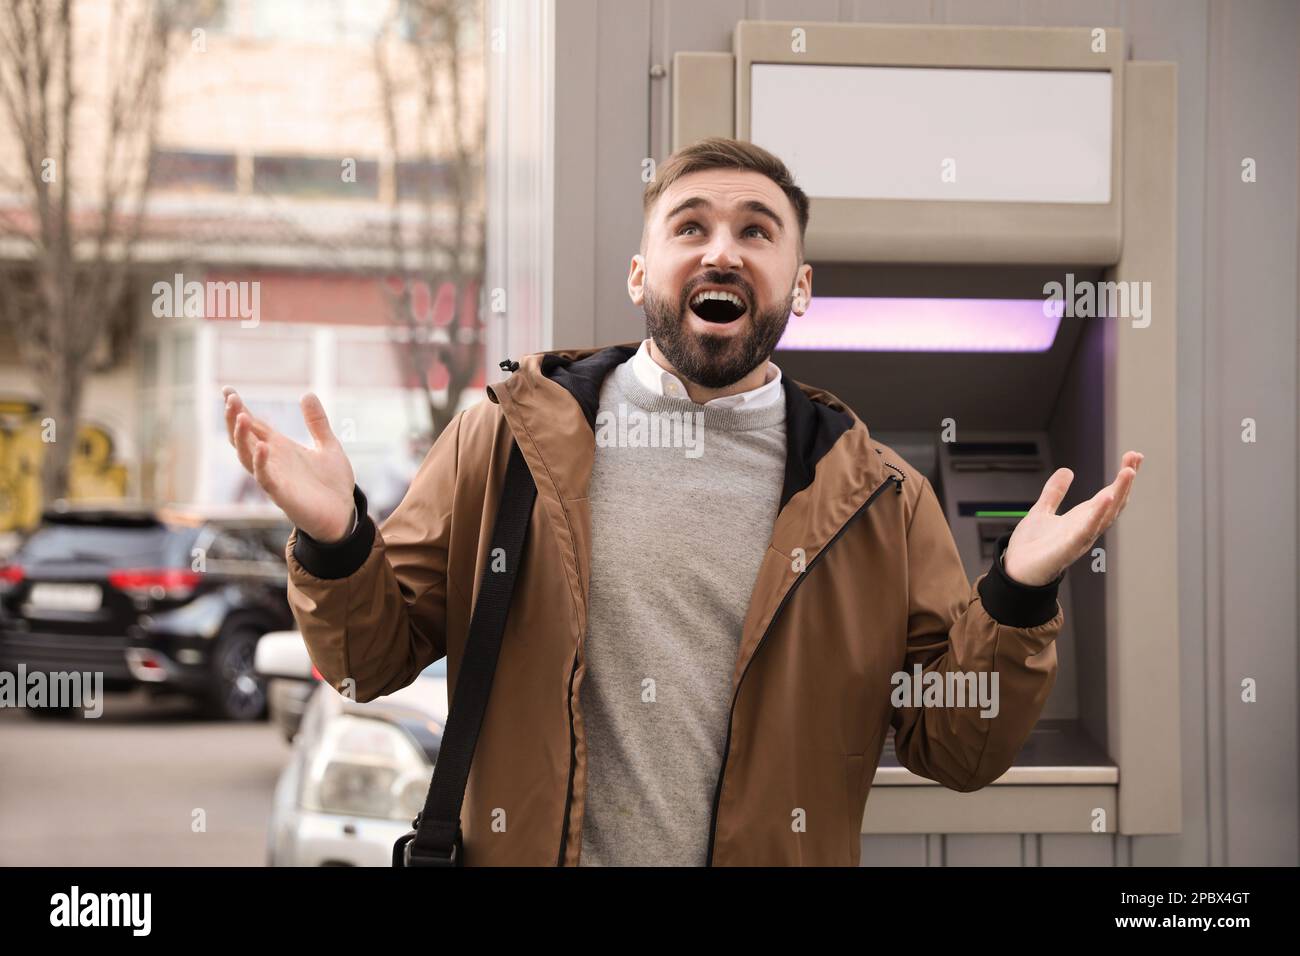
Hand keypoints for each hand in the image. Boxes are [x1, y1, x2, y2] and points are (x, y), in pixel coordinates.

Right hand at [223, 387, 355, 543]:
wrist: (344, 514)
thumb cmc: (332, 483)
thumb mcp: (328, 445)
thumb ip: (317, 422)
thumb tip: (307, 394)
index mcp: (280, 448)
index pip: (253, 425)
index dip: (239, 409)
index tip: (226, 390)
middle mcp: (272, 462)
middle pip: (243, 438)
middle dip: (234, 419)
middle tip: (231, 399)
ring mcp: (275, 478)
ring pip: (247, 457)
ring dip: (242, 438)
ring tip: (241, 417)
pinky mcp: (283, 495)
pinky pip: (266, 479)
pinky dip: (261, 464)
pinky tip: (262, 447)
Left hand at [1002, 451, 1143, 586]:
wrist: (1015, 571)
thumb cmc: (1032, 546)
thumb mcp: (1042, 511)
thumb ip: (1054, 492)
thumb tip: (1067, 470)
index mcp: (1083, 518)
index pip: (1109, 495)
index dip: (1122, 477)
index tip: (1134, 455)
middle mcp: (1087, 528)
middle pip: (1114, 502)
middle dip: (1126, 481)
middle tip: (1136, 458)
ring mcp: (1080, 539)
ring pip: (1106, 515)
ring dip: (1119, 493)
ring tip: (1128, 472)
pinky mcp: (1067, 549)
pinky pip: (1086, 531)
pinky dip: (1097, 515)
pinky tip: (1106, 498)